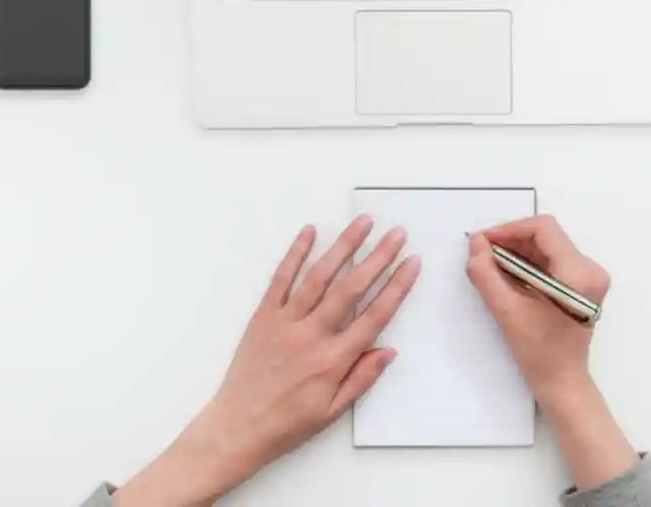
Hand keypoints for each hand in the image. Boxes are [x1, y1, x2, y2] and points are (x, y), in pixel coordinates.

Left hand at [115, 216, 419, 506]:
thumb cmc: (287, 423)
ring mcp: (285, 322)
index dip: (397, 287)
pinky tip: (309, 232)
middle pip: (352, 288)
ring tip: (363, 223)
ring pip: (320, 276)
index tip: (412, 264)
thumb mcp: (333, 411)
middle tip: (397, 234)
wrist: (237, 427)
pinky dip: (295, 253)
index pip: (374, 315)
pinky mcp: (263, 316)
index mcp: (333, 360)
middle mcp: (312, 335)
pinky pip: (281, 279)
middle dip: (378, 257)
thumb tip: (389, 350)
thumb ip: (362, 378)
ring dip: (343, 246)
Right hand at [467, 216, 637, 489]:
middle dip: (510, 240)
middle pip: (545, 236)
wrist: (562, 382)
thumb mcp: (507, 311)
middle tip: (480, 253)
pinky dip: (527, 263)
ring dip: (517, 251)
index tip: (481, 241)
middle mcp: (590, 269)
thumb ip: (486, 273)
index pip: (543, 229)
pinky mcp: (580, 285)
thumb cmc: (539, 352)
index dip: (508, 229)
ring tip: (489, 263)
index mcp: (579, 273)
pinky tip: (505, 274)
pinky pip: (551, 261)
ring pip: (547, 247)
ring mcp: (588, 277)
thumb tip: (475, 244)